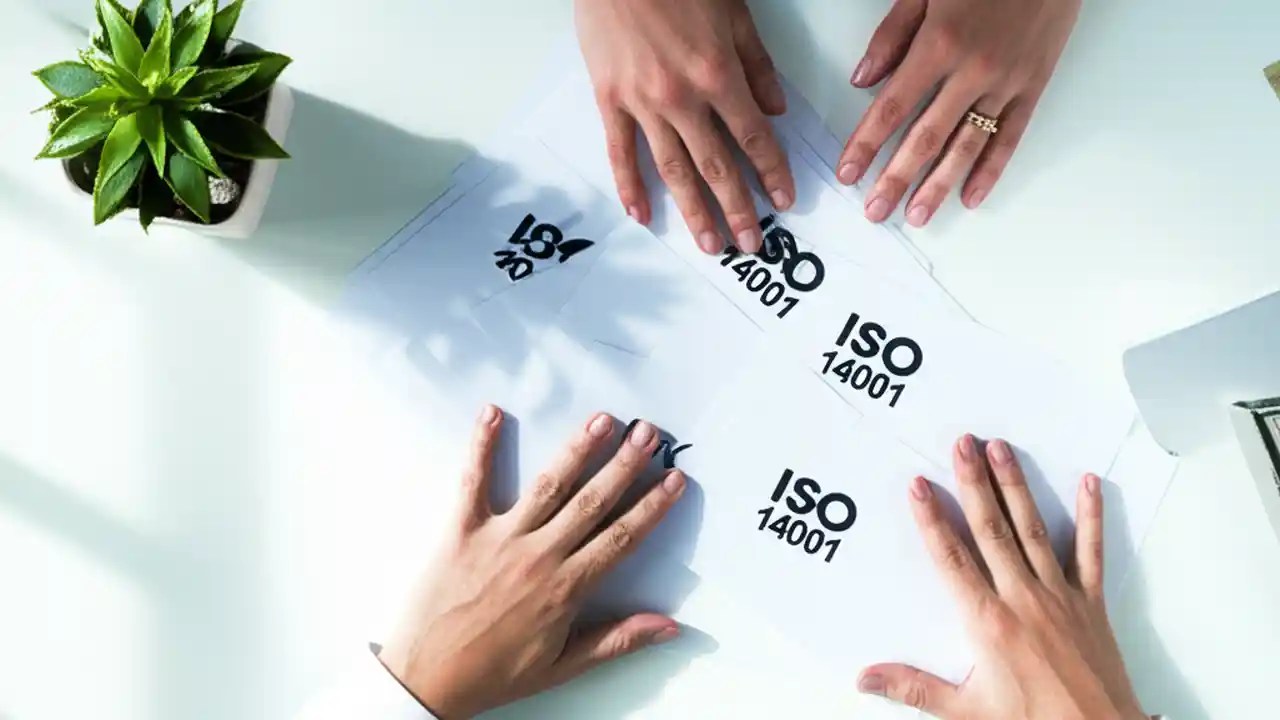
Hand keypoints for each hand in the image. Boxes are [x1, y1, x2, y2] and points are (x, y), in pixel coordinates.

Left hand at [378, 406, 687, 718]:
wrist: (427, 680)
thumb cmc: (495, 674)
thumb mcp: (563, 667)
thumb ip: (618, 640)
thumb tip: (670, 626)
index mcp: (566, 589)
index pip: (621, 539)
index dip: (652, 507)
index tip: (675, 479)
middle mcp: (538, 556)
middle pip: (592, 502)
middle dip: (624, 465)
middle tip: (648, 434)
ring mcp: (499, 539)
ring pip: (548, 486)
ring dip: (577, 450)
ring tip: (602, 420)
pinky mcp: (461, 531)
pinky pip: (473, 482)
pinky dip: (482, 446)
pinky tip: (492, 413)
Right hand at [575, 0, 795, 254]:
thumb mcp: (734, 13)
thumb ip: (757, 65)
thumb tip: (777, 110)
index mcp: (719, 76)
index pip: (753, 138)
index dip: (771, 173)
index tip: (783, 201)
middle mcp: (682, 99)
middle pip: (716, 166)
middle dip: (737, 209)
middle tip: (750, 244)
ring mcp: (643, 104)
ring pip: (673, 169)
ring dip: (693, 211)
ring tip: (708, 244)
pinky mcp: (610, 100)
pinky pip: (621, 152)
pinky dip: (631, 187)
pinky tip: (643, 216)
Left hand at [839, 0, 1081, 225]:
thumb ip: (892, 35)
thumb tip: (862, 80)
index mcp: (940, 44)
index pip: (892, 107)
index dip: (866, 144)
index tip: (848, 172)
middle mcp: (973, 71)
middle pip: (926, 138)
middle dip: (896, 179)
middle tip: (875, 211)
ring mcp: (1007, 84)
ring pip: (967, 146)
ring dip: (938, 186)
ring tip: (916, 216)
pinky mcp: (1034, 87)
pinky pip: (1010, 137)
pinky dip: (990, 171)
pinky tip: (971, 197)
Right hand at [858, 435, 1146, 718]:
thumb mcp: (965, 712)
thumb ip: (913, 688)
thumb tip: (866, 677)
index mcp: (988, 622)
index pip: (952, 559)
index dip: (932, 520)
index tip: (920, 486)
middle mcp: (1021, 599)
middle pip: (991, 530)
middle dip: (974, 484)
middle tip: (962, 444)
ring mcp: (1059, 596)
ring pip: (1032, 530)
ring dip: (1015, 486)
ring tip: (1001, 449)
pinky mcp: (1090, 603)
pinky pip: (1090, 552)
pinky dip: (1090, 517)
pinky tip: (1087, 483)